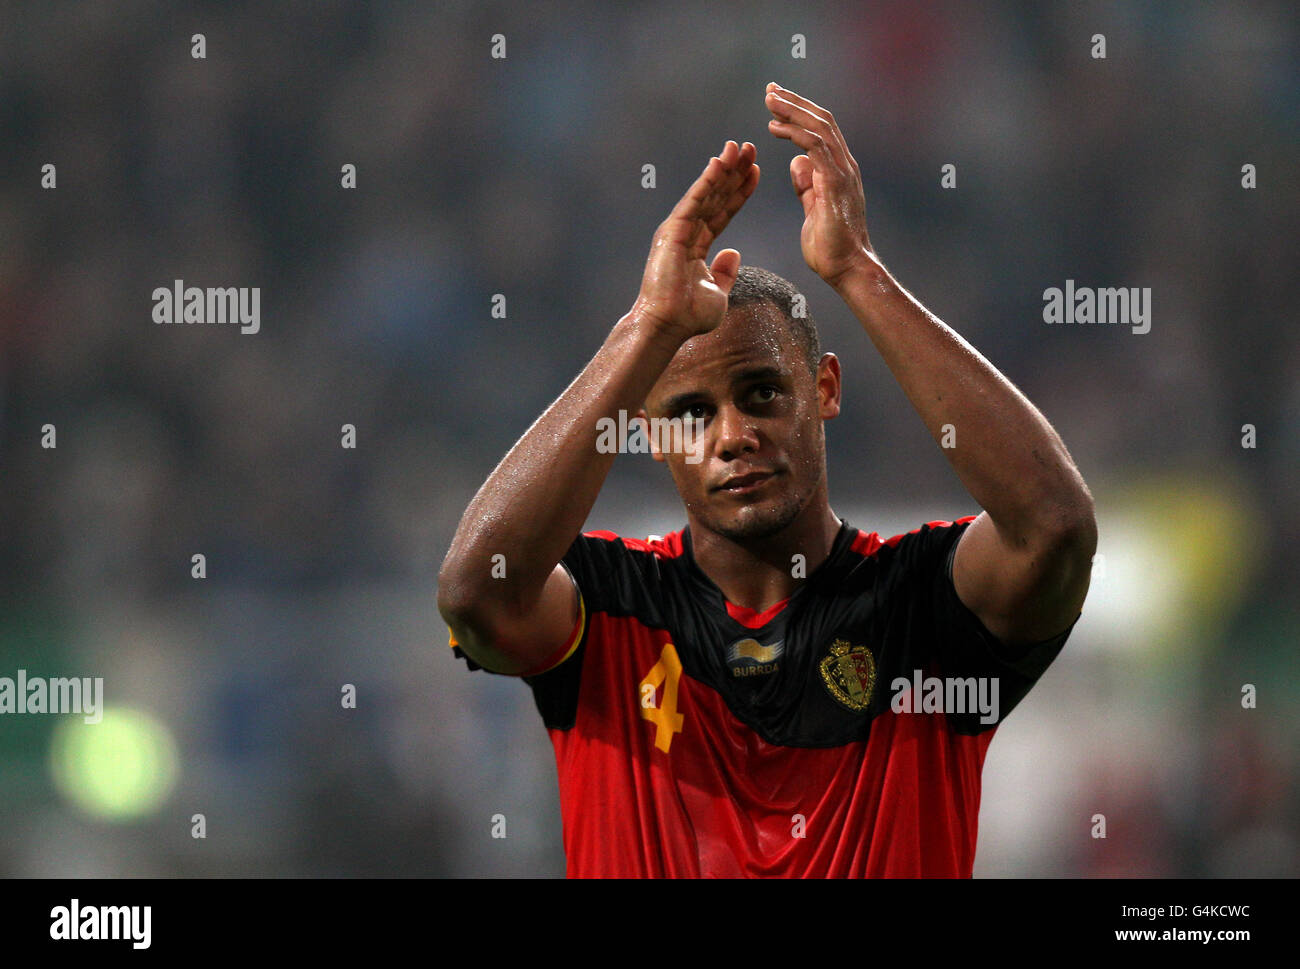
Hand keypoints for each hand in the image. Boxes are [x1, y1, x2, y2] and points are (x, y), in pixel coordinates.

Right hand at [633, 140, 759, 339]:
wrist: (668, 326)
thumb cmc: (688, 315)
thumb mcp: (717, 292)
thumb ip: (725, 273)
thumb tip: (733, 253)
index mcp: (697, 246)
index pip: (723, 212)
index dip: (740, 192)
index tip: (755, 171)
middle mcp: (686, 232)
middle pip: (716, 196)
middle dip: (734, 172)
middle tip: (750, 148)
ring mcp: (678, 230)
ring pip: (706, 193)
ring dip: (723, 168)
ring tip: (739, 147)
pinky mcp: (672, 230)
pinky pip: (694, 201)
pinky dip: (707, 180)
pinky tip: (720, 162)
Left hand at [765, 83, 872, 287]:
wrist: (847, 269)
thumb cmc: (831, 246)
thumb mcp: (813, 208)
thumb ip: (807, 185)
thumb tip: (797, 162)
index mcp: (837, 170)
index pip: (820, 130)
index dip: (798, 112)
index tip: (776, 101)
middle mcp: (844, 165)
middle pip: (821, 120)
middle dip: (794, 102)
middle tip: (770, 89)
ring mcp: (842, 172)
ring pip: (819, 127)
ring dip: (793, 111)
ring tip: (770, 101)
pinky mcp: (835, 183)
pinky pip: (817, 148)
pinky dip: (796, 133)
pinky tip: (776, 128)